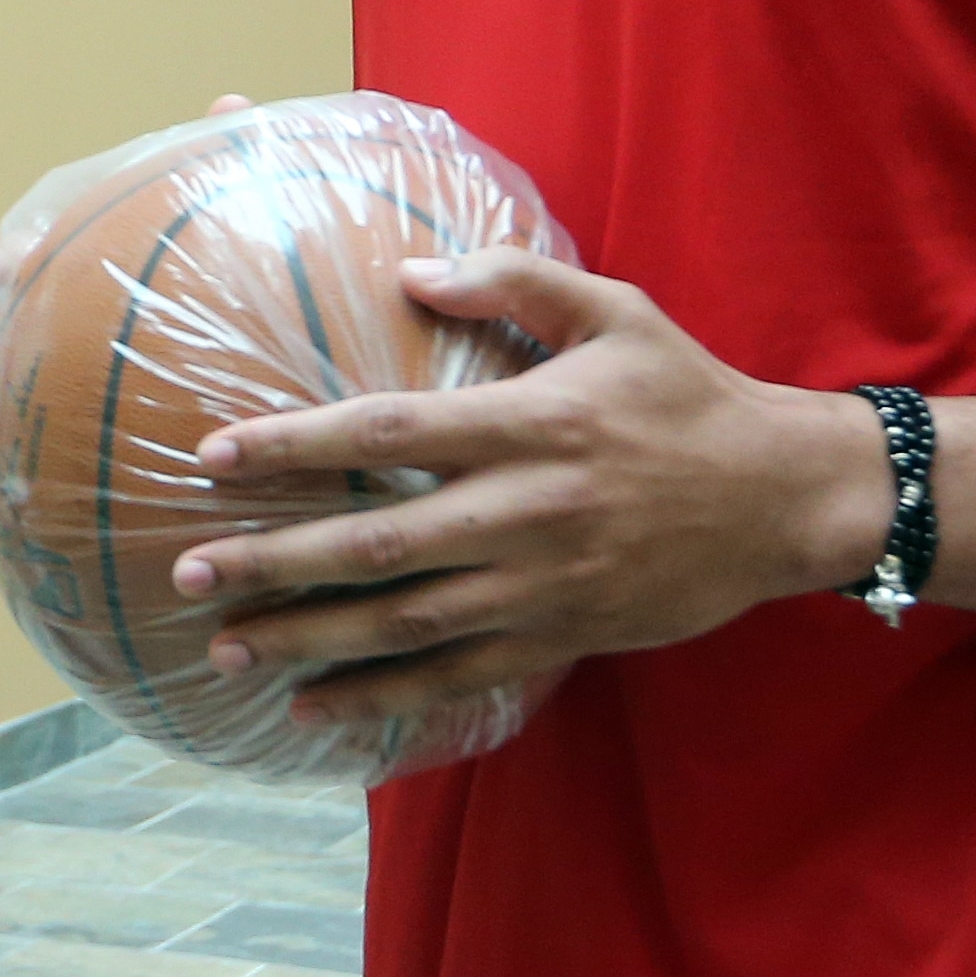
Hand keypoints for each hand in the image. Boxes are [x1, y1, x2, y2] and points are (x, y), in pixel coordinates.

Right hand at [0, 94, 254, 526]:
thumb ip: (230, 163)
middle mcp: (63, 323)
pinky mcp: (83, 433)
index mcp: (87, 269)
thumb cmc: (245, 270)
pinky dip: (1, 493)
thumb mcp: (239, 218)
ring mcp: (67, 381)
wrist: (271, 335)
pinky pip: (29, 462)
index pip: (26, 260)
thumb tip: (232, 105)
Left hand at [164, 248, 885, 726]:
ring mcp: (541, 586)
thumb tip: (411, 272)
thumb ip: (515, 283)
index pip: (388, 431)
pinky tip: (313, 705)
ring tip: (225, 647)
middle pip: (379, 543)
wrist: (785, 500)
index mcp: (529, 424)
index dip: (297, 444)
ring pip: (405, 623)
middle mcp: (525, 511)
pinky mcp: (561, 636)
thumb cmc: (689, 395)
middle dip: (276, 562)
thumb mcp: (616, 312)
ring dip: (309, 638)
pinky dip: (381, 695)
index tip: (216, 455)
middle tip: (190, 571)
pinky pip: (456, 675)